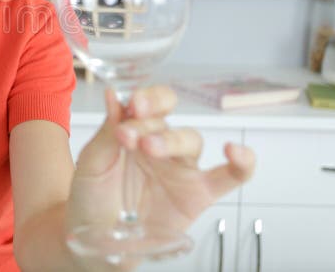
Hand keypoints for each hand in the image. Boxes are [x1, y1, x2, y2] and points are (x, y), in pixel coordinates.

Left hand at [66, 86, 255, 239]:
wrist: (97, 241)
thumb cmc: (92, 198)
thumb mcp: (92, 163)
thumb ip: (106, 132)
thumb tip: (113, 94)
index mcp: (134, 131)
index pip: (149, 104)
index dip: (146, 99)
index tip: (132, 104)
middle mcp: (160, 145)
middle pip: (168, 121)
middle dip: (150, 122)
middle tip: (128, 135)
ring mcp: (180, 169)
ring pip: (191, 141)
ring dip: (172, 139)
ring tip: (149, 148)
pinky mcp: (198, 194)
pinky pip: (230, 177)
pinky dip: (242, 163)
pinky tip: (235, 152)